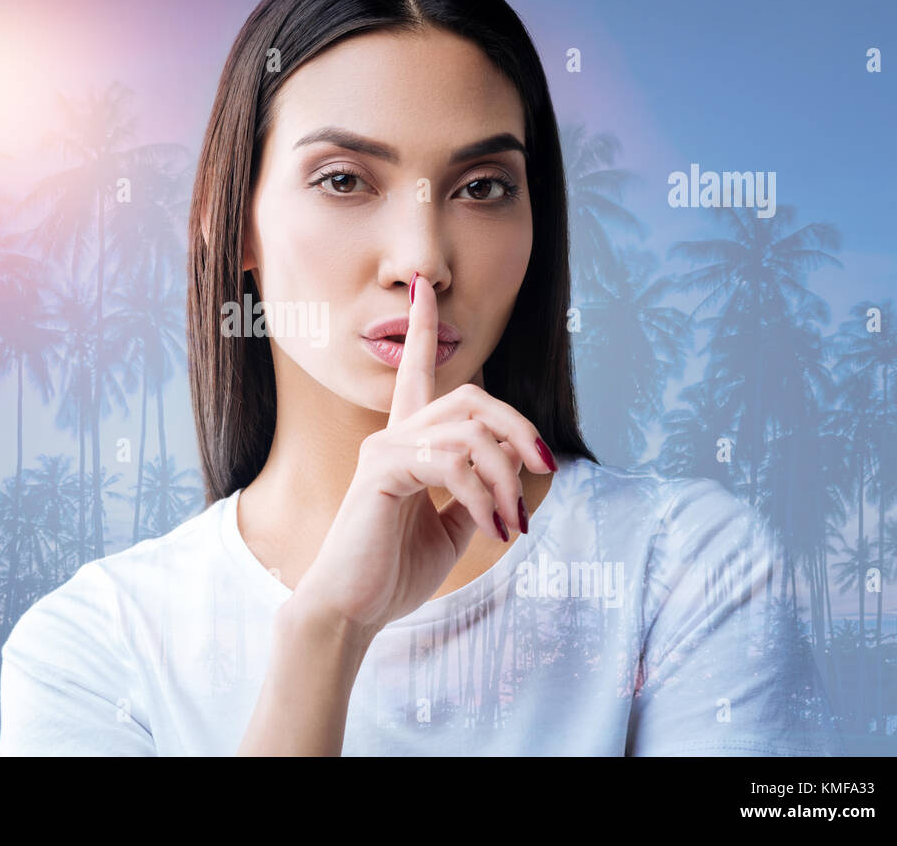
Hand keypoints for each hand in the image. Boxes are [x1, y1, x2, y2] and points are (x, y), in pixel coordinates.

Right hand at [292, 272, 555, 638]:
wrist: (351, 611)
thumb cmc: (391, 572)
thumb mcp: (450, 530)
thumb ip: (474, 495)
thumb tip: (512, 478)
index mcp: (405, 444)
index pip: (416, 372)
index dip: (422, 327)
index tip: (422, 286)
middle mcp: (391, 436)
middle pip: (471, 398)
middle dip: (519, 427)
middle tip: (545, 468)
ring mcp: (384, 450)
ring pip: (469, 432)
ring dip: (507, 478)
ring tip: (513, 523)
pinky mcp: (382, 472)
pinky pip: (452, 463)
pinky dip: (485, 496)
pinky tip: (493, 530)